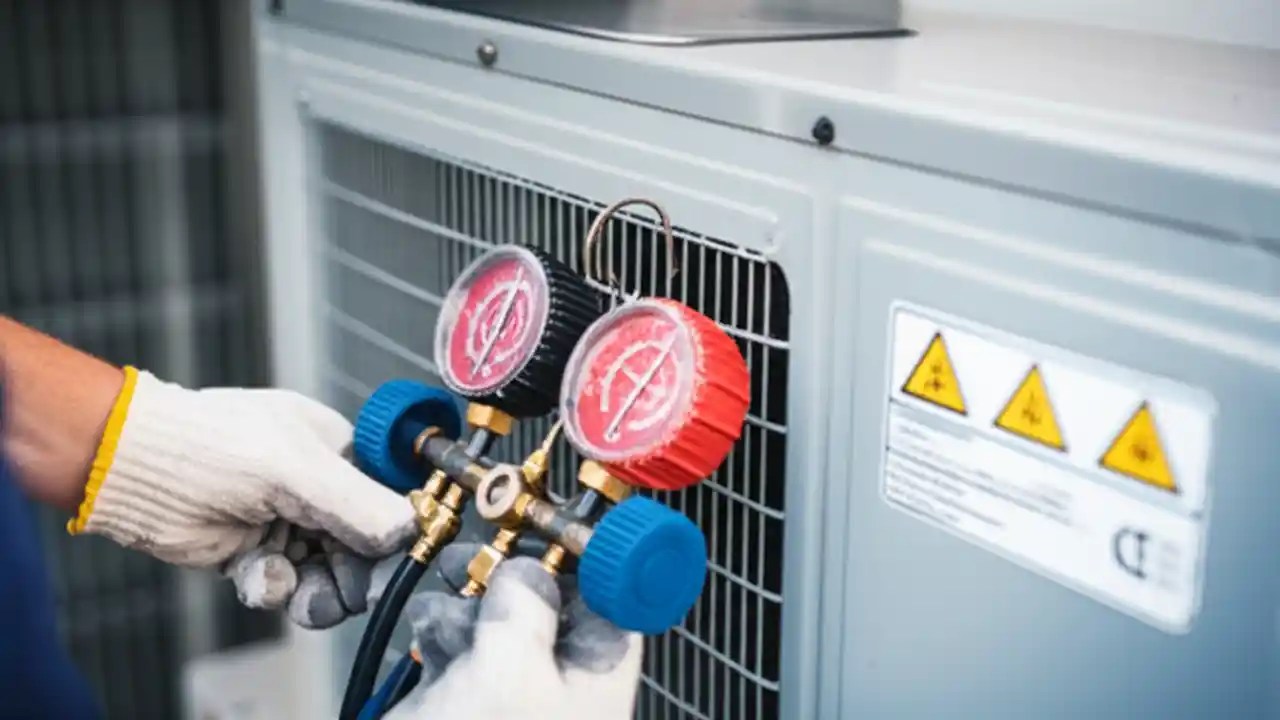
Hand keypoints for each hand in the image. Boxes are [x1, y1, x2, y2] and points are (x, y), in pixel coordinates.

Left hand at [71, 369, 416, 626]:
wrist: (132, 471)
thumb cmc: (207, 445)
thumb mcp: (293, 468)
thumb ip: (354, 502)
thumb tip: (408, 529)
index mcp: (335, 450)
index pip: (386, 496)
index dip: (392, 531)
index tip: (391, 559)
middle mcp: (316, 486)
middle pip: (362, 542)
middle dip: (354, 571)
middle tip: (348, 590)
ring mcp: (286, 520)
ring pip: (328, 572)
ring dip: (318, 589)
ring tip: (298, 593)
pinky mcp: (255, 552)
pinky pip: (288, 584)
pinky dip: (277, 587)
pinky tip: (259, 576)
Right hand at [382, 545, 642, 719]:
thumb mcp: (509, 675)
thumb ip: (524, 609)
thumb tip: (526, 571)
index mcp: (598, 676)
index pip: (614, 598)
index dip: (590, 556)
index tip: (562, 521)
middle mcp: (561, 681)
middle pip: (552, 596)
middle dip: (515, 571)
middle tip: (488, 553)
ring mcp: (511, 689)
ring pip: (500, 612)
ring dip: (471, 594)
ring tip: (451, 603)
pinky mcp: (462, 695)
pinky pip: (460, 638)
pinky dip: (443, 625)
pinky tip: (431, 636)